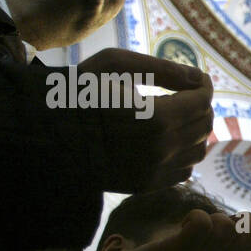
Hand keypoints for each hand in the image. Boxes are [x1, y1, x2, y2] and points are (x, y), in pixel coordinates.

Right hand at [78, 49, 213, 190]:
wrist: (46, 135)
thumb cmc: (78, 92)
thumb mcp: (113, 65)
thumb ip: (161, 69)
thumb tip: (198, 78)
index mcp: (154, 117)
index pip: (202, 101)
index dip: (204, 86)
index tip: (198, 79)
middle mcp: (160, 149)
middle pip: (203, 125)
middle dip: (201, 106)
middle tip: (187, 94)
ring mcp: (154, 171)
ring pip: (198, 151)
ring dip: (195, 131)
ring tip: (178, 116)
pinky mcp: (146, 185)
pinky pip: (184, 171)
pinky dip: (183, 154)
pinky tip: (167, 140)